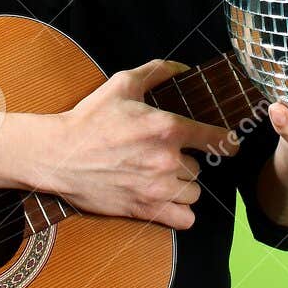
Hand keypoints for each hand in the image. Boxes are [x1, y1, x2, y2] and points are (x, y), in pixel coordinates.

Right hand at [42, 59, 241, 230]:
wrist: (58, 155)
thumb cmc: (89, 119)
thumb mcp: (122, 84)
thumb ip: (157, 71)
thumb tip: (183, 68)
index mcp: (166, 127)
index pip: (216, 138)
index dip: (225, 141)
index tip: (228, 145)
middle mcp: (167, 159)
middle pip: (199, 168)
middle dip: (184, 164)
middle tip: (163, 159)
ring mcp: (157, 187)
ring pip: (192, 193)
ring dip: (181, 187)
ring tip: (161, 179)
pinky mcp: (145, 209)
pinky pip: (185, 220)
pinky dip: (179, 213)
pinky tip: (166, 203)